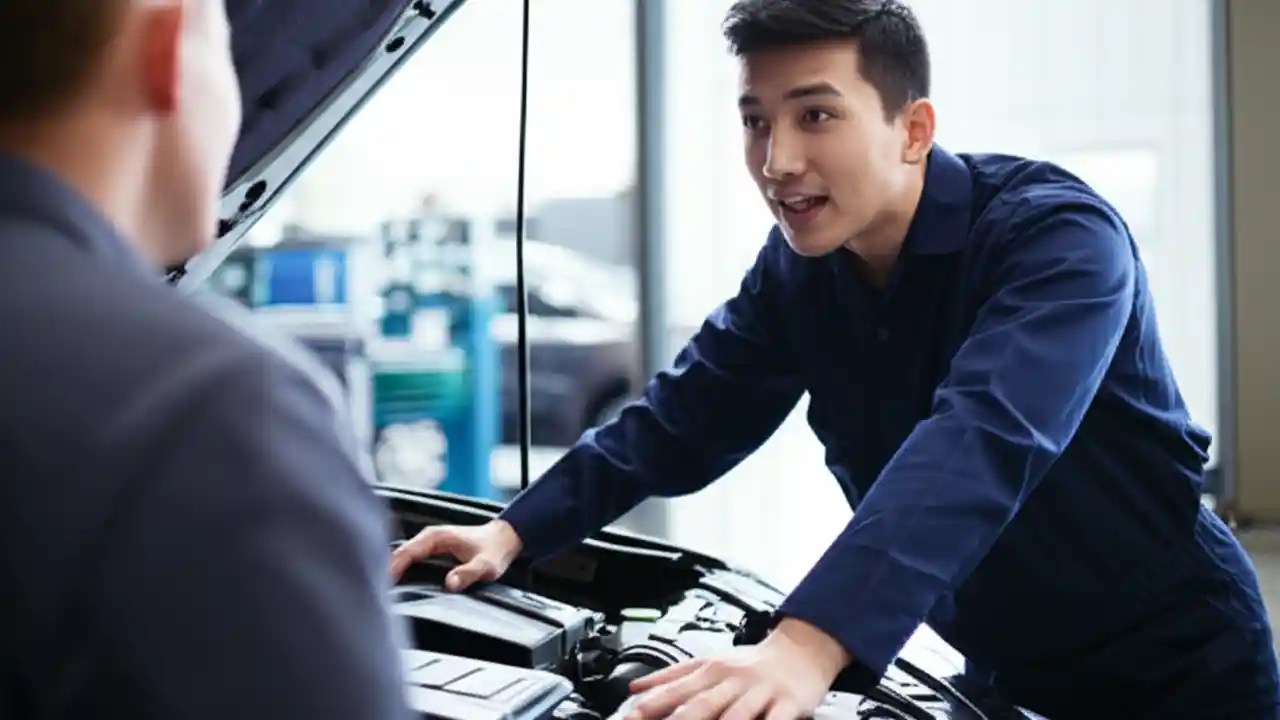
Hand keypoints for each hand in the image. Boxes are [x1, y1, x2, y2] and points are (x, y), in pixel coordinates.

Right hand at [388, 520, 522, 590]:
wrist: (504, 538)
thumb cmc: (495, 550)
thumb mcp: (486, 566)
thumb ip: (468, 574)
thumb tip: (449, 584)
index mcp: (436, 538)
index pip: (406, 553)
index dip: (392, 569)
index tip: (382, 586)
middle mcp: (428, 537)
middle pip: (398, 554)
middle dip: (384, 571)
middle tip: (375, 594)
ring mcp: (428, 542)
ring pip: (401, 556)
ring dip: (390, 570)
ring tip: (380, 591)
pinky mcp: (430, 549)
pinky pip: (409, 558)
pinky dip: (400, 569)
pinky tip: (395, 584)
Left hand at [623, 619, 850, 719]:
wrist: (802, 649)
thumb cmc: (751, 662)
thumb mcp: (709, 661)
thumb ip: (672, 676)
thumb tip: (635, 687)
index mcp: (710, 671)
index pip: (673, 691)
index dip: (649, 707)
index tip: (628, 719)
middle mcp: (732, 681)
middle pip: (700, 706)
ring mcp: (760, 693)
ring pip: (735, 717)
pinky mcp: (788, 704)